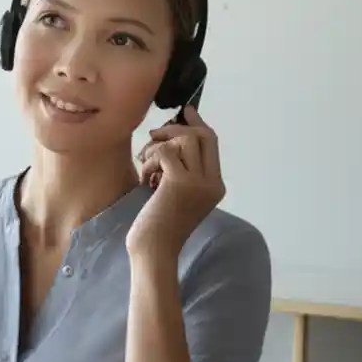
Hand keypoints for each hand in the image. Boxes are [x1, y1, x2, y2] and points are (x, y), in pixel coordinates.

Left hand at [127, 105, 225, 258]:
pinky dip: (151, 159)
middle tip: (154, 137)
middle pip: (203, 135)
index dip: (197, 124)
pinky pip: (166, 151)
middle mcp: (212, 183)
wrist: (154, 251)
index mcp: (215, 186)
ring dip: (159, 146)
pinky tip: (146, 178)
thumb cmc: (158, 227)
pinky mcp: (180, 183)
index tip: (186, 111)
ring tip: (146, 164)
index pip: (212, 144)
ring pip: (185, 139)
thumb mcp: (175, 195)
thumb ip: (179, 171)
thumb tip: (172, 140)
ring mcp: (199, 182)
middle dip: (175, 129)